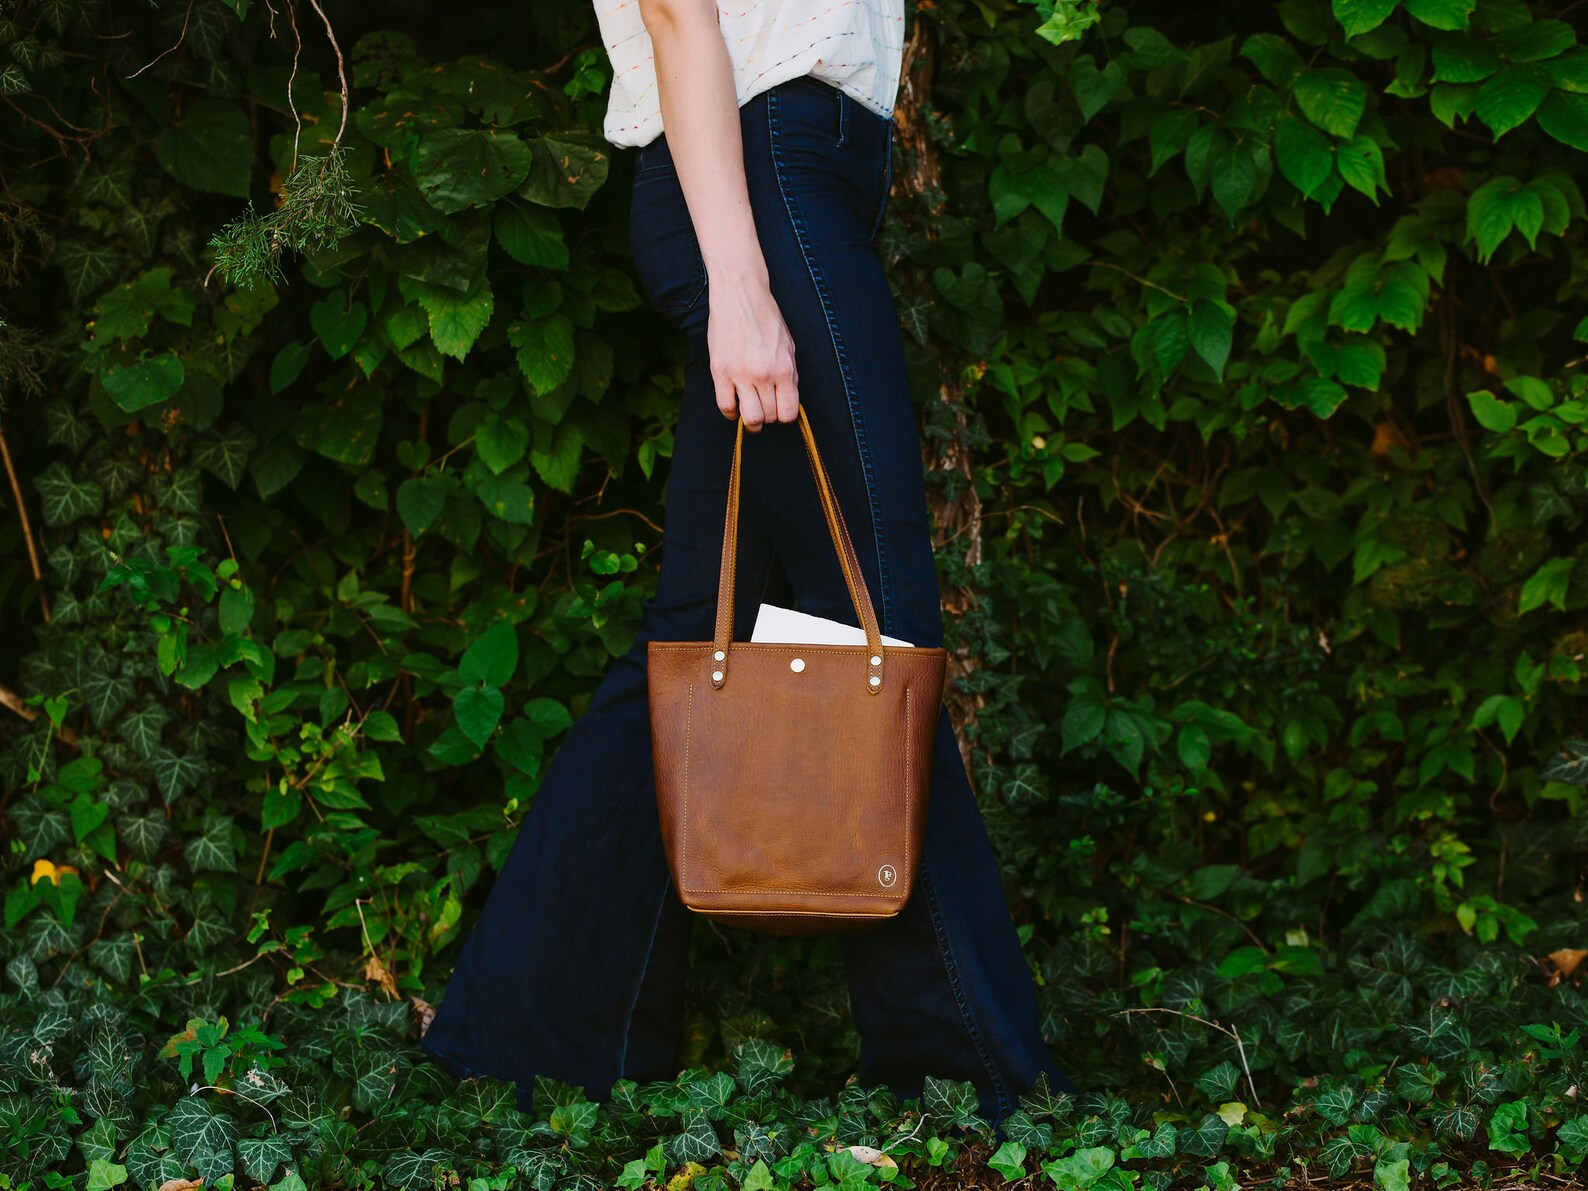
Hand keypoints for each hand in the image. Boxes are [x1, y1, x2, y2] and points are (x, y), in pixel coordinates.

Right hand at [706, 271, 798, 430]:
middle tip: (763, 407)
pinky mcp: (720, 371)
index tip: (779, 410)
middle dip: (768, 417)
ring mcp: (740, 375)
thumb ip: (789, 375)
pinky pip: (725, 406)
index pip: (788, 413)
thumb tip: (788, 399)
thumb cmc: (766, 319)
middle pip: (769, 417)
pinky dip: (731, 411)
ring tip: (749, 410)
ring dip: (751, 419)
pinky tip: (734, 403)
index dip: (784, 416)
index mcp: (784, 370)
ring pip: (749, 417)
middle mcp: (763, 375)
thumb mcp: (788, 346)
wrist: (740, 296)